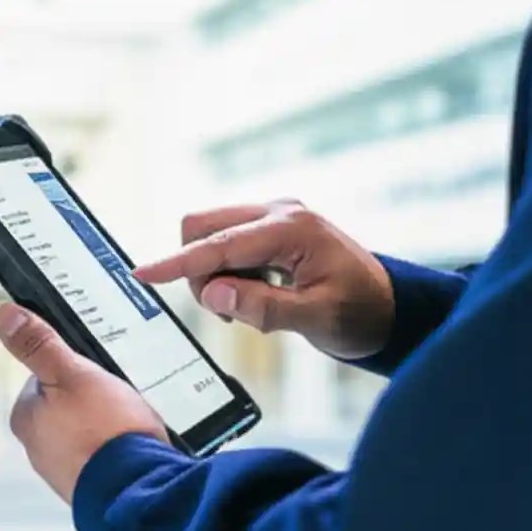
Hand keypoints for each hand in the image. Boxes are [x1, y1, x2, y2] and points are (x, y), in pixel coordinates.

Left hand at [0, 303, 168, 502]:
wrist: (137, 488)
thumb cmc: (104, 430)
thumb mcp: (72, 373)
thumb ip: (38, 344)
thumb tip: (4, 315)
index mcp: (26, 418)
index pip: (44, 376)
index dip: (74, 366)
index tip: (96, 369)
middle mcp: (37, 447)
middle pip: (67, 402)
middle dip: (93, 395)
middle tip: (117, 394)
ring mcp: (65, 470)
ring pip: (88, 429)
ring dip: (108, 422)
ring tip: (128, 420)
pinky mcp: (91, 484)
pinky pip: (104, 453)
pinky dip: (118, 445)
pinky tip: (132, 443)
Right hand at [133, 199, 393, 359]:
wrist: (388, 307)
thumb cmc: (360, 312)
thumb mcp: (316, 318)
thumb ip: (264, 307)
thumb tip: (215, 293)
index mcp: (291, 228)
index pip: (220, 245)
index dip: (179, 264)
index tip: (143, 274)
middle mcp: (279, 212)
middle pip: (203, 226)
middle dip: (199, 269)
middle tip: (229, 309)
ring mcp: (274, 217)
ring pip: (211, 235)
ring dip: (216, 274)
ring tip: (253, 306)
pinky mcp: (271, 229)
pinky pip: (227, 244)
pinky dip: (229, 272)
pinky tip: (259, 294)